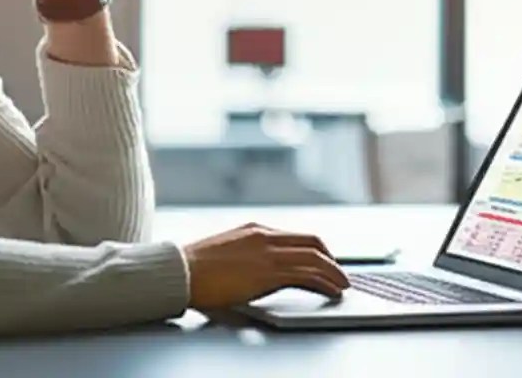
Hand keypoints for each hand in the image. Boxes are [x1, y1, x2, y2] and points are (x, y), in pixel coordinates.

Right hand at [183, 223, 350, 308]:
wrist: (179, 272)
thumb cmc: (195, 268)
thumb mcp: (226, 251)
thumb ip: (247, 254)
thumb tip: (259, 269)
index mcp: (256, 230)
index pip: (296, 236)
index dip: (316, 249)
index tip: (324, 260)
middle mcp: (266, 237)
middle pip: (313, 242)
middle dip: (330, 259)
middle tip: (339, 273)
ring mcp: (269, 253)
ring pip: (315, 258)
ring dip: (333, 273)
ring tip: (342, 285)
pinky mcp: (268, 273)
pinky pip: (307, 275)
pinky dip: (324, 282)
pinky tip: (331, 291)